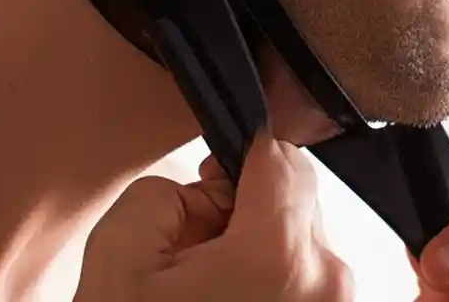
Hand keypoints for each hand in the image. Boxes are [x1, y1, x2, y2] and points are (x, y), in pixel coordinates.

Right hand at [75, 133, 353, 301]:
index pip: (283, 160)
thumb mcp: (122, 248)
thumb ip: (174, 188)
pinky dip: (278, 289)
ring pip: (307, 245)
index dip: (240, 163)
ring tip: (215, 296)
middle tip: (201, 259)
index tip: (214, 187)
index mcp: (278, 255)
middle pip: (300, 202)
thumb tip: (221, 187)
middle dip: (252, 214)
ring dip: (267, 255)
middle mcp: (326, 284)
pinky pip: (312, 285)